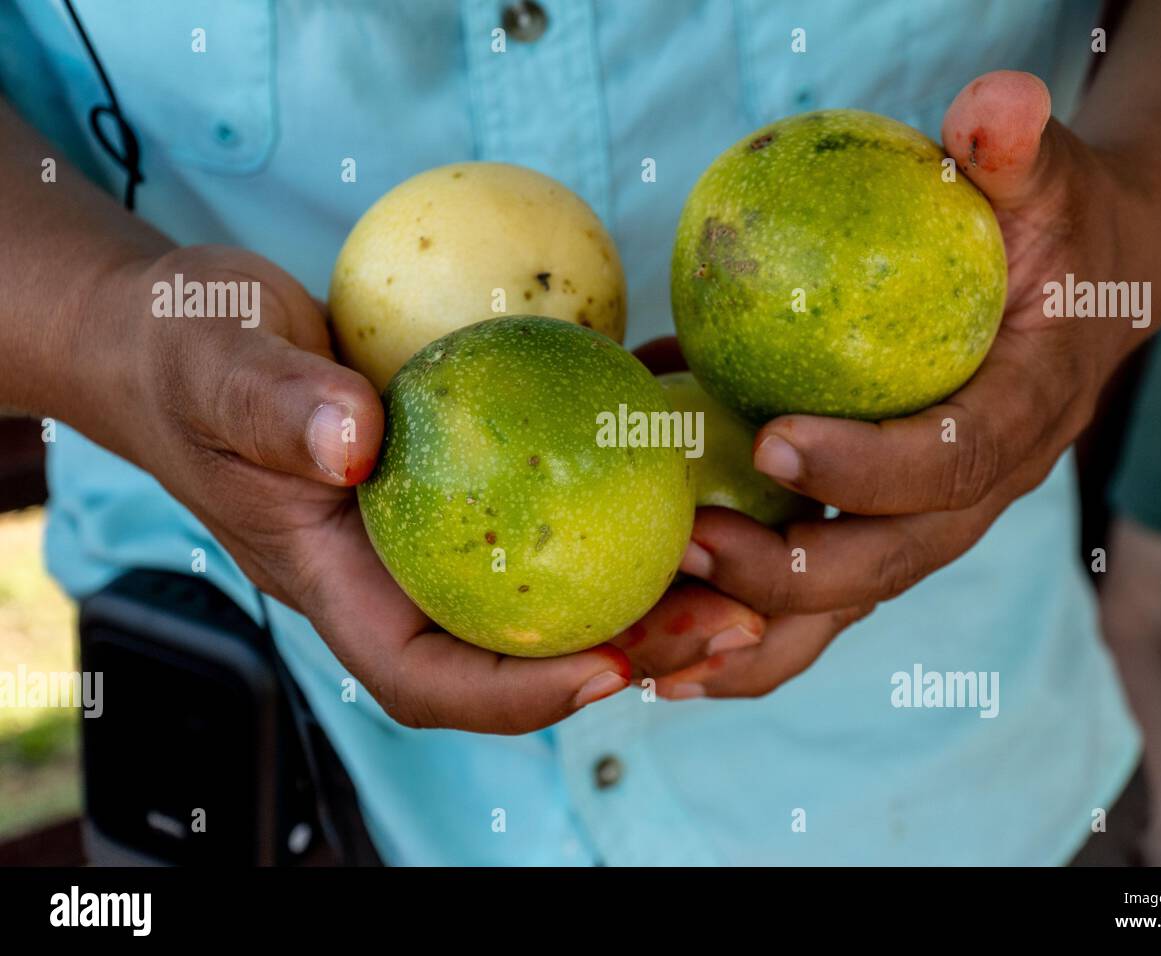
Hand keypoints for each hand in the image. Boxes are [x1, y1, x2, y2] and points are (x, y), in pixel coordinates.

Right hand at [101, 245, 758, 731]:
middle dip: (627, 656)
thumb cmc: (186, 350)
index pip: (425, 678)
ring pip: (547, 592)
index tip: (612, 669)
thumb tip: (356, 437)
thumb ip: (272, 404)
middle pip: (517, 651)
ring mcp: (433, 535)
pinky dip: (617, 516)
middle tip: (734, 627)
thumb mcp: (214, 363)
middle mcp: (395, 576)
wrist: (184, 329)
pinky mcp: (465, 482)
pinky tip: (685, 485)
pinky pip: (548, 516)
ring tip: (744, 575)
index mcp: (336, 582)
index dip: (518, 695)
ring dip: (647, 597)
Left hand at [657, 70, 1160, 696]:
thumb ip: (1016, 151)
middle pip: (890, 563)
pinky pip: (819, 599)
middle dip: (791, 570)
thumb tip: (993, 106)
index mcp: (1025, 413)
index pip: (954, 460)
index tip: (776, 442)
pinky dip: (747, 633)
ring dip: (753, 634)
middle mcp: (977, 492)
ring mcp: (928, 522)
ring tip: (656, 655)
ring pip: (846, 605)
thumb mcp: (1043, 180)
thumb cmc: (1051, 232)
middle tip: (690, 545)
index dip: (871, 466)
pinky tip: (665, 658)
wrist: (1083, 292)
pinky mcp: (883, 529)